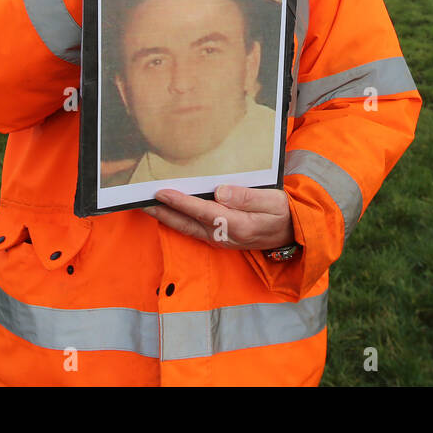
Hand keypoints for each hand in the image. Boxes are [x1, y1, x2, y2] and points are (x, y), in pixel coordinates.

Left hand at [143, 186, 294, 250]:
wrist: (293, 234)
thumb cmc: (283, 212)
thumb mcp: (273, 200)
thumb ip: (246, 197)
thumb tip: (220, 192)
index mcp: (238, 225)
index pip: (203, 212)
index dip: (180, 202)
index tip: (161, 192)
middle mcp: (225, 236)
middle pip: (187, 224)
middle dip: (162, 213)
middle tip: (140, 202)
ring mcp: (220, 240)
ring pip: (187, 229)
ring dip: (166, 218)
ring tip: (147, 206)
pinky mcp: (219, 240)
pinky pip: (193, 231)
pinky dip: (177, 222)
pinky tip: (167, 214)